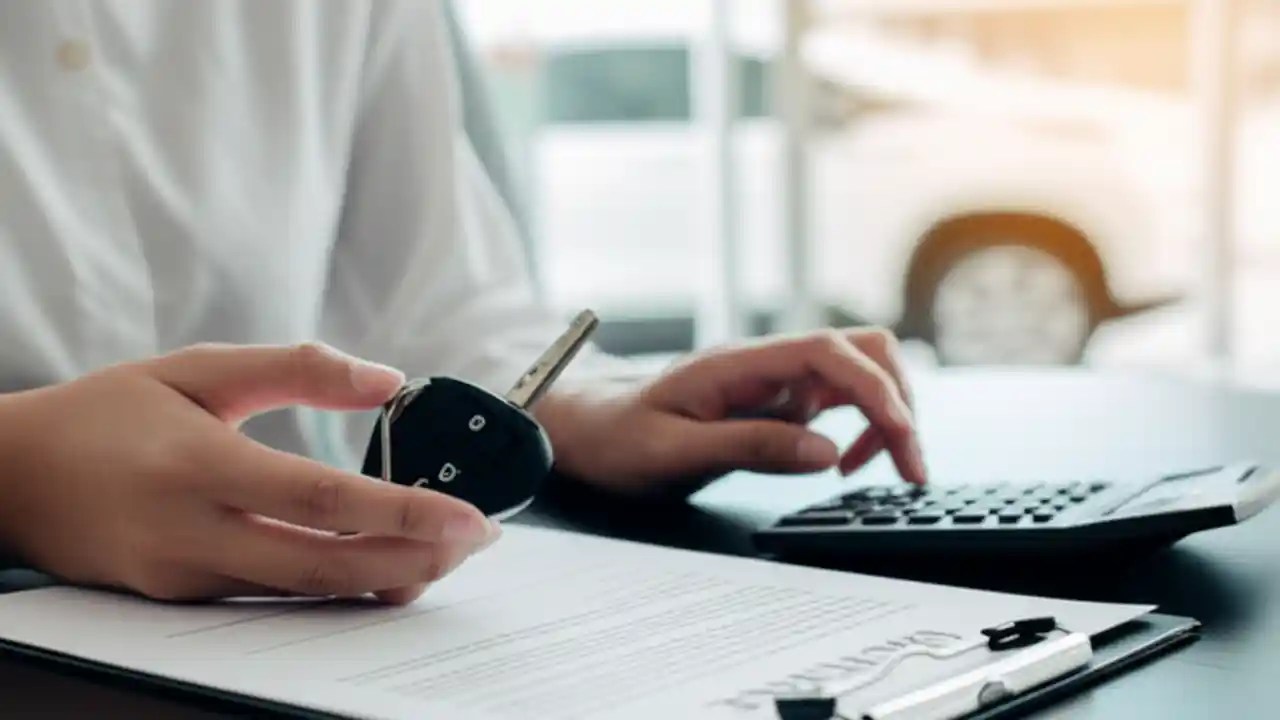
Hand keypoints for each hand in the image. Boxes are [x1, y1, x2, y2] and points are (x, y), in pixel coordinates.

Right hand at [0, 343, 497, 603]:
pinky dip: (334, 587)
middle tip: (478, 540)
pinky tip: (378, 567)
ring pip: (304, 594)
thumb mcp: (197, 368)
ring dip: (383, 578)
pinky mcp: (179, 598)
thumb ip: (296, 368)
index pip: (322, 502)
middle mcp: (194, 533)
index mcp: (201, 465)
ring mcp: (185, 576)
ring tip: (444, 552)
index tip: (469, 518)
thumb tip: (388, 379)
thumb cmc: (109, 412)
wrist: (13, 475)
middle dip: (414, 560)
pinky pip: (273, 598)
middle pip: (325, 568)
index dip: (403, 514)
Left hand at [536, 328, 924, 496]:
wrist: (593, 432)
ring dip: (886, 415)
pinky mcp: (780, 402)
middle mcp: (767, 363)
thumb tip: (826, 453)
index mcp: (740, 363)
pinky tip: (841, 465)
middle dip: (898, 401)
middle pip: (863, 352)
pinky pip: (840, 402)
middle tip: (907, 467)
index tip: (899, 438)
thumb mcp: (674, 453)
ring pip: (861, 374)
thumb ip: (749, 448)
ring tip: (879, 471)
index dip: (875, 391)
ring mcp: (777, 380)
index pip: (830, 353)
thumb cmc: (621, 440)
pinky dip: (861, 430)